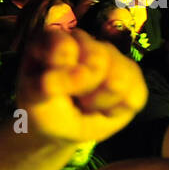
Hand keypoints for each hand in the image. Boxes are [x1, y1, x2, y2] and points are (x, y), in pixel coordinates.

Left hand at [17, 30, 147, 143]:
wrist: (61, 128)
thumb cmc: (43, 111)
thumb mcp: (33, 101)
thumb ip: (48, 85)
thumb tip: (81, 73)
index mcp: (52, 40)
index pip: (66, 46)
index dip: (64, 70)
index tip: (50, 85)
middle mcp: (83, 40)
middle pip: (99, 58)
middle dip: (84, 89)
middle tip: (69, 98)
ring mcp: (110, 54)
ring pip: (120, 76)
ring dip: (100, 101)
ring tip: (84, 104)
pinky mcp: (131, 74)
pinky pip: (134, 95)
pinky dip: (116, 110)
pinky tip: (102, 108)